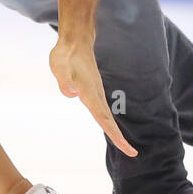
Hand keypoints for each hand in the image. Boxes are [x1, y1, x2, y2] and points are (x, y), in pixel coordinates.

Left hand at [49, 39, 137, 157]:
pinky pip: (101, 108)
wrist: (75, 41)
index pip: (103, 119)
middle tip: (132, 153)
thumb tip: (72, 94)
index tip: (128, 148)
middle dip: (120, 137)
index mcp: (89, 94)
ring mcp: (95, 91)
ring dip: (114, 130)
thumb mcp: (59, 67)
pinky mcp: (92, 89)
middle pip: (109, 120)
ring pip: (106, 114)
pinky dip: (106, 119)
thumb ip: (64, 81)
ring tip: (123, 145)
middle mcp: (95, 94)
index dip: (115, 134)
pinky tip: (107, 124)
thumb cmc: (66, 55)